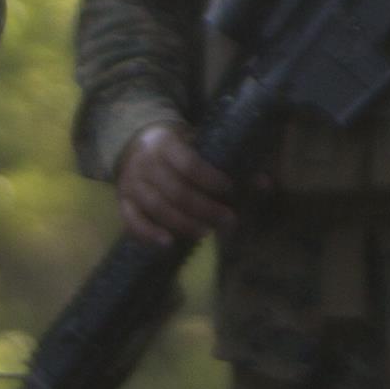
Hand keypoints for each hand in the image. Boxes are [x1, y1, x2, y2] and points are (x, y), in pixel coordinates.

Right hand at [117, 126, 235, 248]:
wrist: (137, 144)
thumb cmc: (179, 148)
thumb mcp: (201, 146)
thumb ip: (232, 163)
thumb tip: (266, 184)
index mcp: (166, 143)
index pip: (188, 163)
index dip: (210, 179)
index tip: (230, 190)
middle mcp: (145, 163)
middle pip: (175, 190)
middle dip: (204, 208)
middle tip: (228, 221)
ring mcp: (131, 183)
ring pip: (156, 207)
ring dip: (182, 223)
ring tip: (206, 233)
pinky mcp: (123, 201)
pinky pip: (132, 220)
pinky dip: (148, 234)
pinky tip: (168, 244)